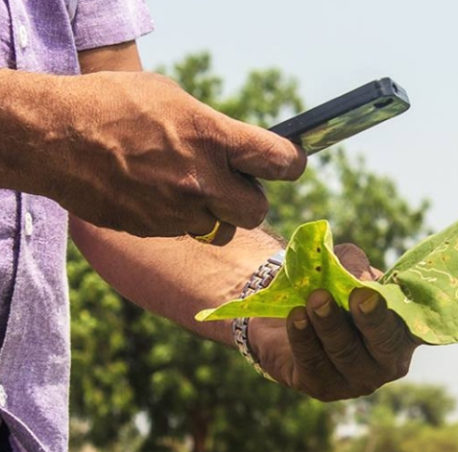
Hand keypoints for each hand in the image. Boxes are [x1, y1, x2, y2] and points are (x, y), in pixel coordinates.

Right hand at [23, 71, 305, 238]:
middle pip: (257, 209)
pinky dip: (179, 218)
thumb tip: (240, 146)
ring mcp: (177, 210)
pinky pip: (185, 231)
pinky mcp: (154, 230)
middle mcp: (201, 180)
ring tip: (186, 187)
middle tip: (233, 183)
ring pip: (221, 228)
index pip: (281, 162)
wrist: (51, 137)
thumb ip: (213, 127)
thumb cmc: (111, 105)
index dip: (290, 163)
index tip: (287, 162)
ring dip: (213, 212)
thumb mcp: (171, 98)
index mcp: (212, 137)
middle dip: (249, 198)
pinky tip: (155, 193)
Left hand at [247, 244, 418, 400]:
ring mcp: (358, 380)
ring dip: (331, 324)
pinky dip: (304, 338)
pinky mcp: (323, 388)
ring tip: (317, 298)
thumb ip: (355, 266)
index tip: (393, 293)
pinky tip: (297, 317)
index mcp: (405, 332)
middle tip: (359, 296)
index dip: (407, 311)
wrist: (285, 315)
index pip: (418, 326)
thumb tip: (356, 276)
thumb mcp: (346, 267)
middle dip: (373, 320)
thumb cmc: (330, 287)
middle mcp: (388, 362)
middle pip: (386, 344)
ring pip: (346, 353)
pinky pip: (314, 363)